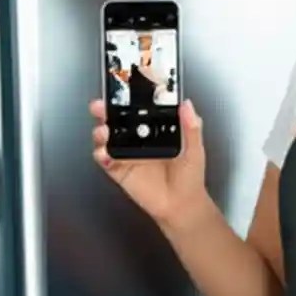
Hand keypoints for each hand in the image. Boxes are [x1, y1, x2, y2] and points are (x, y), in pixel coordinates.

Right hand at [90, 98, 210, 229]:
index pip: (138, 109)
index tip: (122, 89)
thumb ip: (191, 128)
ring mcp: (127, 154)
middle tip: (101, 106)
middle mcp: (138, 139)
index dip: (128, 99)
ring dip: (101, 132)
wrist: (181, 205)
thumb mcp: (195, 149)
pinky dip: (101, 155)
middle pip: (116, 121)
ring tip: (104, 131)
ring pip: (107, 138)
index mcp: (155, 130)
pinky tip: (104, 153)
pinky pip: (106, 160)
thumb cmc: (189, 177)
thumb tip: (188, 105)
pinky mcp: (120, 170)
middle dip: (105, 111)